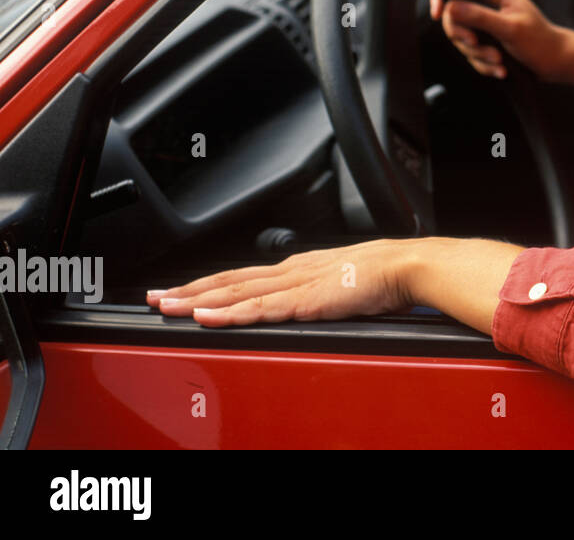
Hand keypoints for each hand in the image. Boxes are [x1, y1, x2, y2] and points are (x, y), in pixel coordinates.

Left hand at [144, 239, 416, 326]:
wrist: (407, 266)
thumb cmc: (386, 276)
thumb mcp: (344, 283)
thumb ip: (324, 292)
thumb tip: (314, 304)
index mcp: (300, 267)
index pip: (245, 276)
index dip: (211, 284)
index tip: (184, 291)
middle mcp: (291, 271)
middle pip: (230, 281)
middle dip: (189, 290)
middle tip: (156, 297)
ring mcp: (295, 284)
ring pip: (235, 292)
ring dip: (197, 299)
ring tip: (167, 306)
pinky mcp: (305, 300)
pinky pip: (259, 308)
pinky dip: (229, 312)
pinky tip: (206, 316)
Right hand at [430, 0, 564, 80]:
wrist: (556, 63)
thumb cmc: (540, 42)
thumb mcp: (509, 28)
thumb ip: (479, 16)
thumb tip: (450, 7)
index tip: (437, 15)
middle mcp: (489, 3)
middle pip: (454, 16)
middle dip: (465, 37)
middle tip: (478, 45)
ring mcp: (487, 23)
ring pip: (463, 39)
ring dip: (479, 55)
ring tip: (499, 61)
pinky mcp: (489, 41)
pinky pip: (473, 54)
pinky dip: (485, 65)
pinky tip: (501, 69)